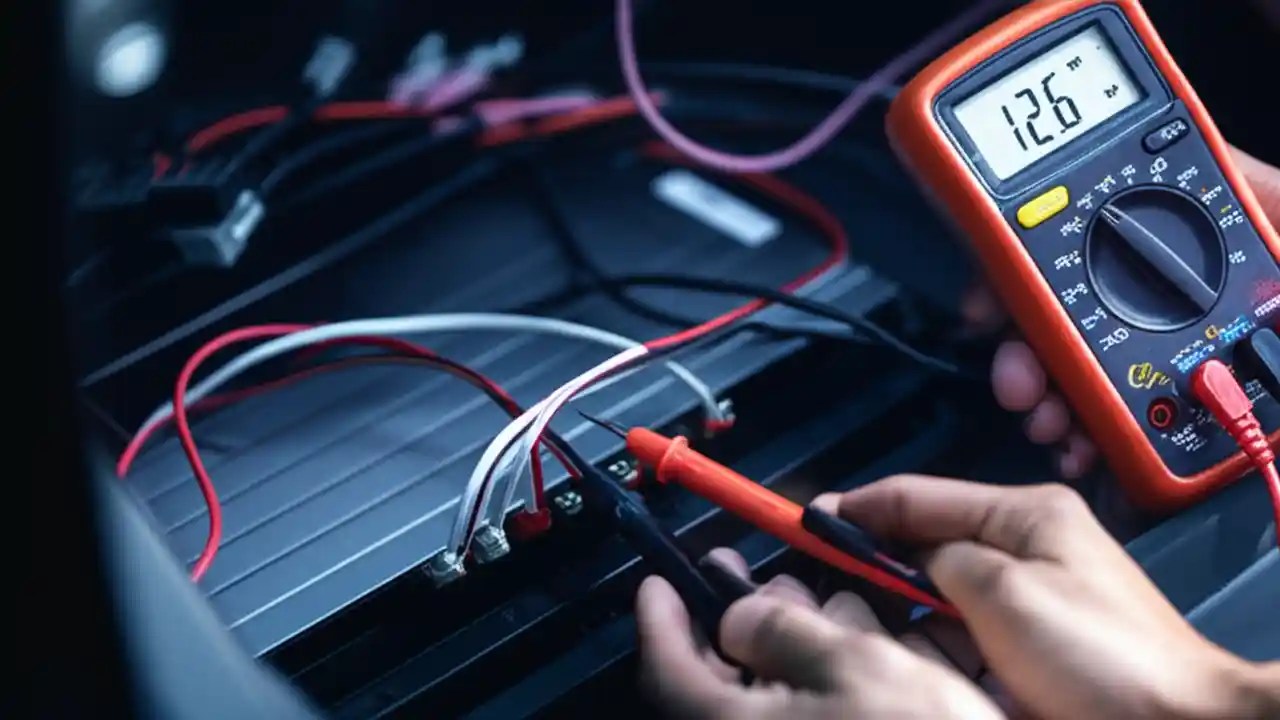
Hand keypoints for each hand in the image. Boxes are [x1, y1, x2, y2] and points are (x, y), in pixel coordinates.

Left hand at [636, 549, 1004, 718]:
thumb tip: (738, 618)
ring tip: (818, 590)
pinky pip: (820, 704)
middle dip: (744, 611)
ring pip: (780, 686)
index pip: (670, 667)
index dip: (660, 616)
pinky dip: (832, 667)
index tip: (659, 578)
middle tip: (746, 565)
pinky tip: (865, 636)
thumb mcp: (853, 665)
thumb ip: (782, 633)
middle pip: (729, 673)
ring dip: (795, 633)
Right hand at [826, 475, 1279, 719]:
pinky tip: (902, 663)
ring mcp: (1025, 599)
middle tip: (816, 585)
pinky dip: (928, 646)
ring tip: (852, 627)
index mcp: (1023, 515)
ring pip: (934, 596)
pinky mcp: (1027, 647)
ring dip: (897, 613)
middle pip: (922, 545)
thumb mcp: (1004, 593)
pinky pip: (958, 636)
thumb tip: (896, 555)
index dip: (855, 508)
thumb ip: (939, 559)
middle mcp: (1022, 548)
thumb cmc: (1101, 655)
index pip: (917, 495)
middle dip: (871, 566)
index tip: (801, 524)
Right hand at [966, 147, 1279, 478]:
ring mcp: (1182, 369)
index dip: (1029, 267)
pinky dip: (1091, 444)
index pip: (1095, 245)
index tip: (998, 296)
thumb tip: (1189, 146)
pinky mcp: (1195, 424)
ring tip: (1050, 421)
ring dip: (1048, 401)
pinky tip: (1085, 448)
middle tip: (1020, 379)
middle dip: (1028, 352)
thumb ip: (1254, 189)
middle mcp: (1180, 309)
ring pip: (1086, 383)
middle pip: (1073, 323)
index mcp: (1203, 255)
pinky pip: (1126, 434)